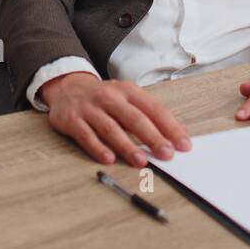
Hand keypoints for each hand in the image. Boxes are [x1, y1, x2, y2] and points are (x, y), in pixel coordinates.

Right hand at [40, 72, 191, 165]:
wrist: (66, 88)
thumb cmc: (103, 98)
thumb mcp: (127, 98)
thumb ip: (150, 114)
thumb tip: (179, 132)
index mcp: (128, 91)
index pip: (154, 109)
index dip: (170, 127)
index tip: (183, 144)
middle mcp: (110, 98)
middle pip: (134, 119)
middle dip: (152, 137)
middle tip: (167, 154)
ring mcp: (90, 109)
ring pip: (111, 128)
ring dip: (127, 146)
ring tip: (141, 161)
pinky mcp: (72, 120)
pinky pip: (86, 135)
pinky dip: (97, 148)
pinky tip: (108, 158)